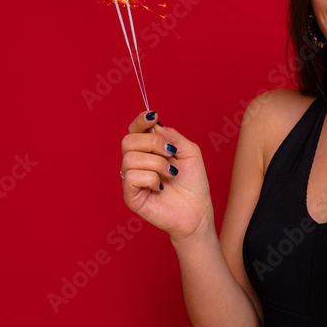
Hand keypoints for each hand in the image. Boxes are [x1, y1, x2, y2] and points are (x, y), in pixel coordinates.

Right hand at [120, 111, 212, 241]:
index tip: (154, 116)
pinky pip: (130, 177)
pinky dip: (150, 179)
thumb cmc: (193, 182)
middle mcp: (136, 162)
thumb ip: (173, 136)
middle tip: (171, 154)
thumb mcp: (190, 152)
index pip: (135, 130)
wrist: (198, 210)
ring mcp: (131, 179)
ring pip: (130, 158)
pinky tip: (160, 187)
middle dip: (153, 143)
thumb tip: (156, 126)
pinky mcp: (130, 195)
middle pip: (128, 141)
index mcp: (148, 150)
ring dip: (156, 164)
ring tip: (170, 174)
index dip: (140, 121)